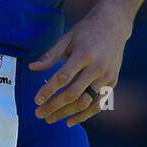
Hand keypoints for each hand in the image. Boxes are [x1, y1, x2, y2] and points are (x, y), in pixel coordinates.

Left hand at [29, 6, 131, 126]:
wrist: (114, 25)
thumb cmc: (86, 31)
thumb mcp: (67, 38)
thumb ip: (50, 55)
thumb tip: (32, 68)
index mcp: (84, 54)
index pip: (63, 77)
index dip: (49, 90)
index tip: (36, 100)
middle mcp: (97, 68)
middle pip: (74, 93)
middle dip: (54, 106)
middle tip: (39, 114)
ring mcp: (107, 77)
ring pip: (86, 102)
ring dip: (67, 113)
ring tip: (51, 119)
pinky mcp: (112, 82)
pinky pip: (98, 104)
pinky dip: (85, 115)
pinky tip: (70, 121)